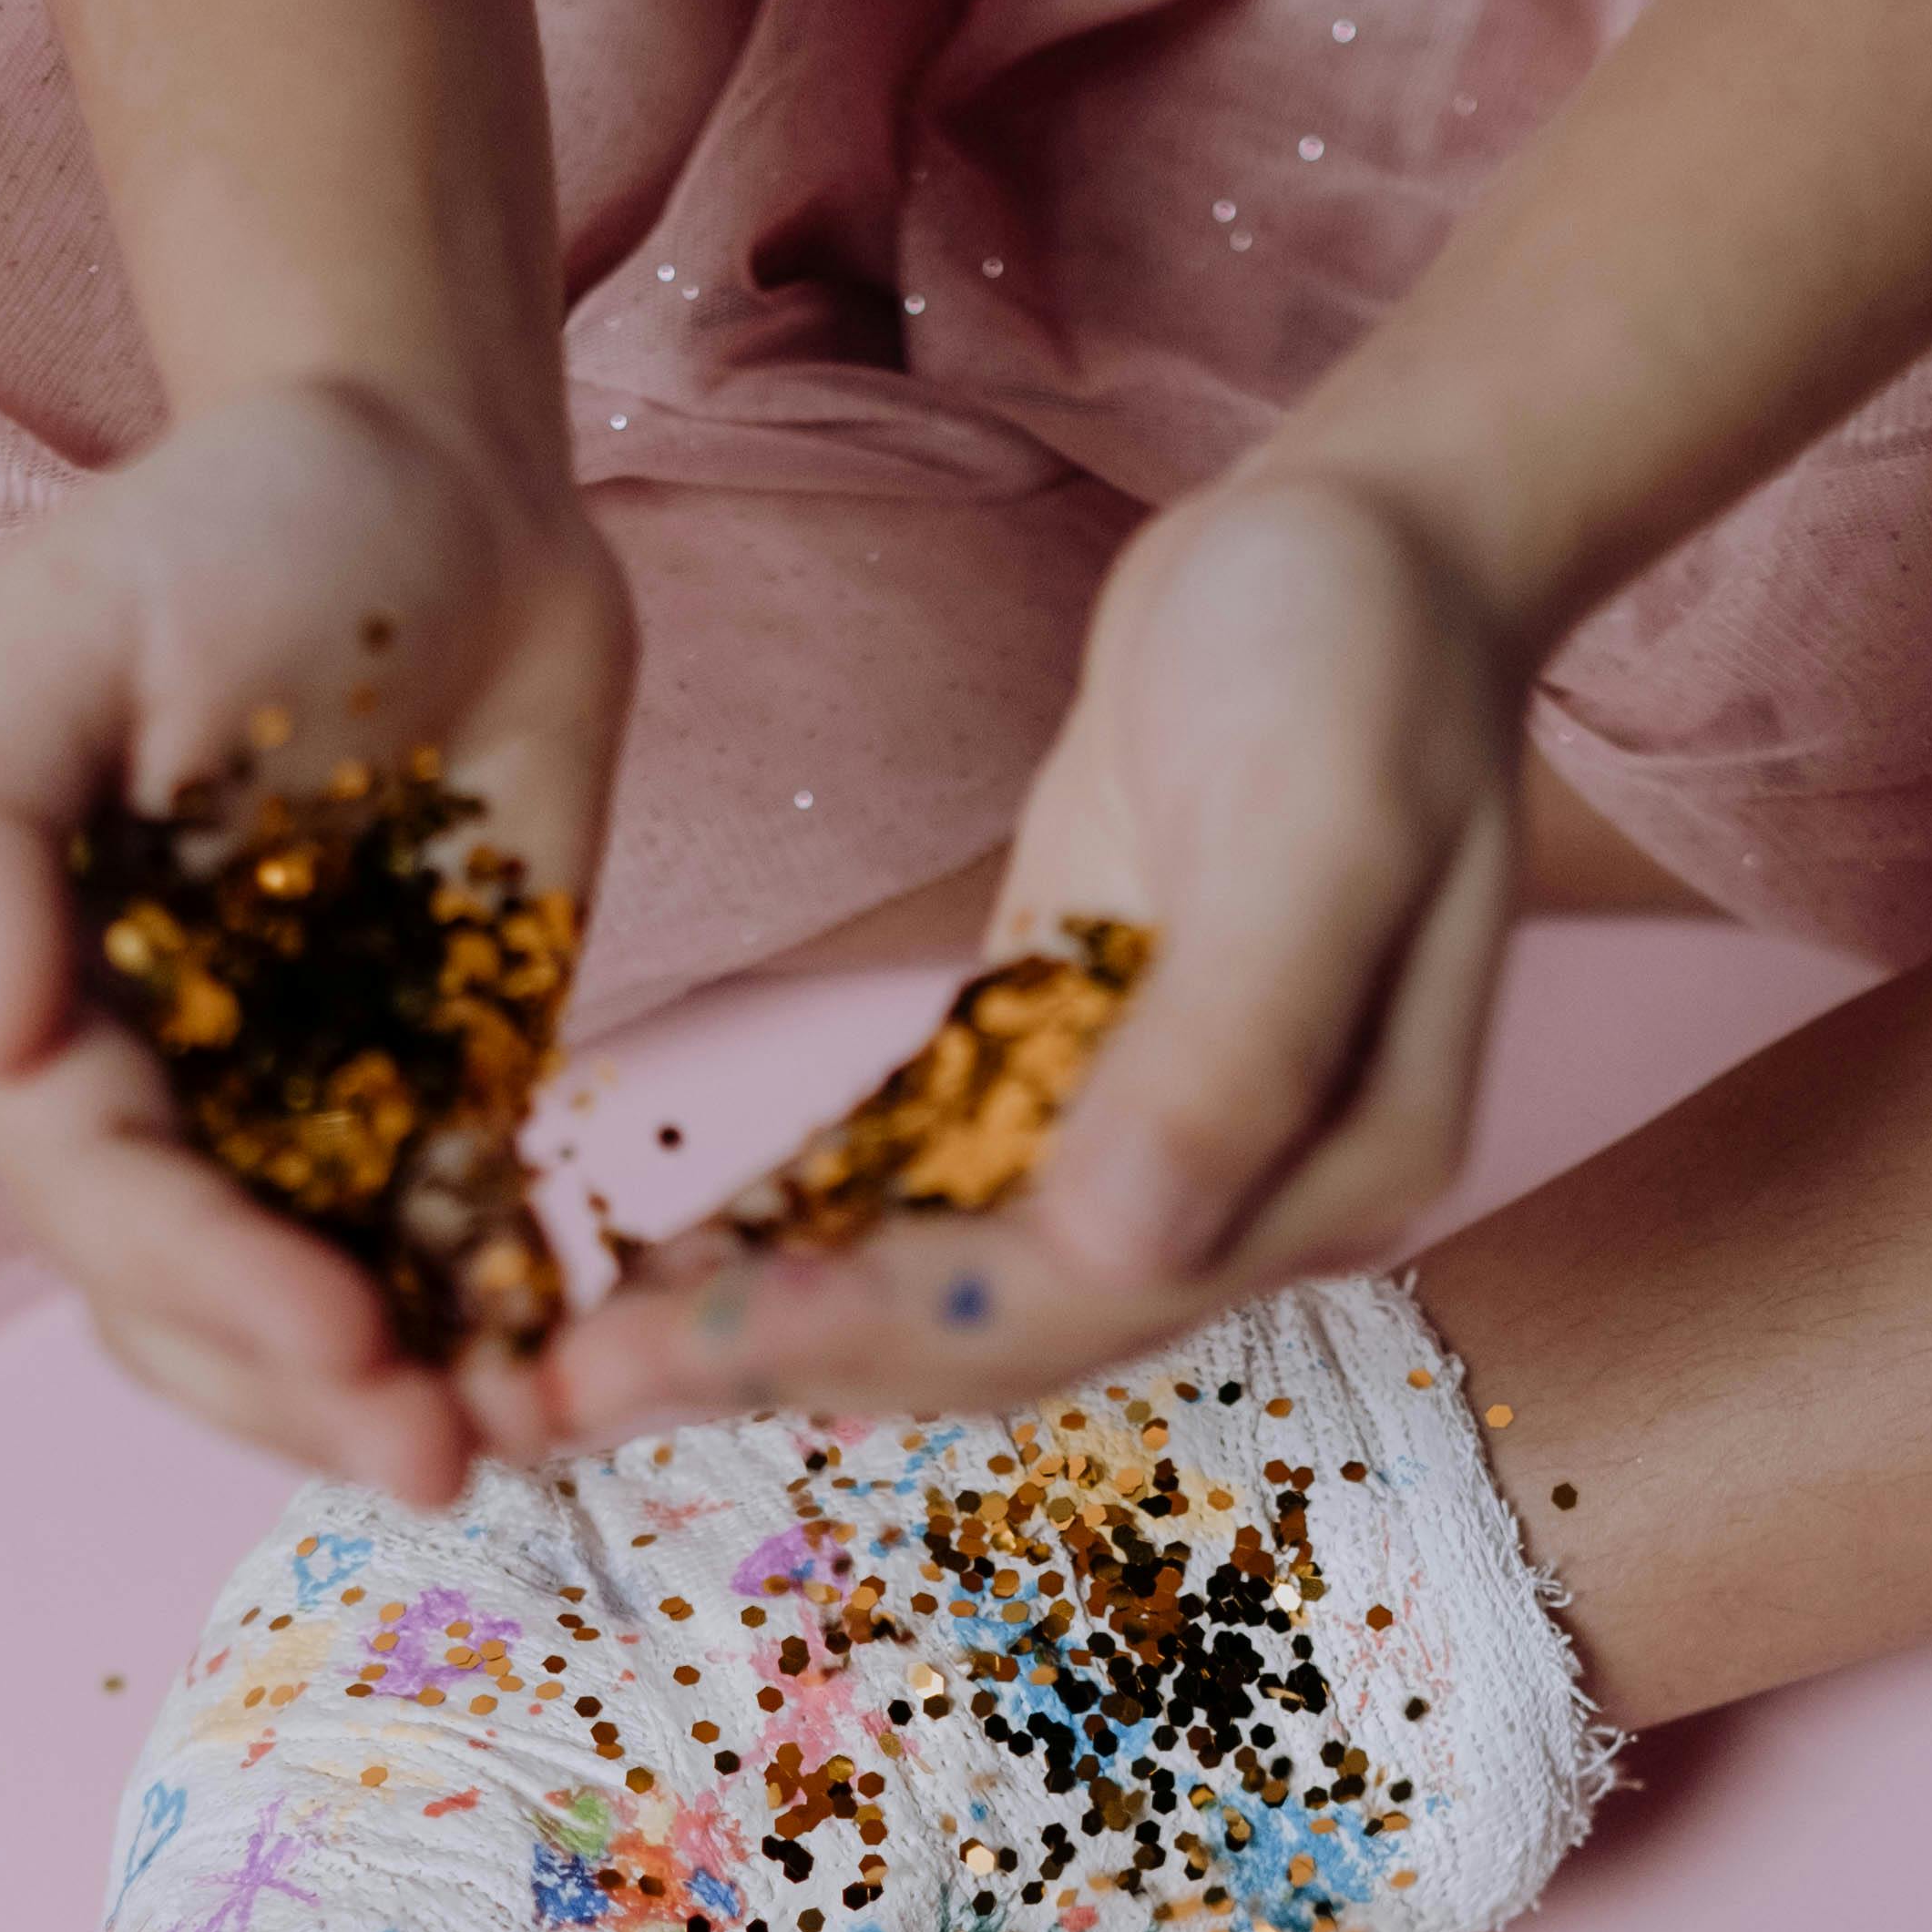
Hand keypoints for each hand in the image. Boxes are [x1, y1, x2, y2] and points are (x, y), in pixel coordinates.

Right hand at [0, 380, 630, 1501]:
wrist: (442, 490)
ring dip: (392, 1406)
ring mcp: (291, 1112)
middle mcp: (147, 1087)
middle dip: (302, 1390)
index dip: (205, 1278)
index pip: (95, 1188)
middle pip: (188, 1301)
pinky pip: (451, 1263)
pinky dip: (499, 1338)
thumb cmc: (224, 531)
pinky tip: (580, 1384)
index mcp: (30, 999)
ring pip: (305, 1324)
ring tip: (508, 1454)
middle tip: (435, 1456)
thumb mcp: (56, 632)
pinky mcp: (434, 1107)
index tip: (336, 1330)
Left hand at [523, 469, 1524, 1446]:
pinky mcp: (1075, 1071)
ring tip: (569, 1358)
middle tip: (556, 1392)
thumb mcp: (1319, 821)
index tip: (683, 1350)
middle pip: (988, 1324)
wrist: (1374, 540)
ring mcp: (1164, 1145)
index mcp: (1341, 1168)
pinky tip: (662, 1259)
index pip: (1076, 1298)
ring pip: (939, 1280)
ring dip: (763, 1324)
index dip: (873, 1330)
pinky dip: (801, 1230)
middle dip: (773, 1357)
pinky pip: (922, 1185)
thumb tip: (1131, 1246)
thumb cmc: (1360, 646)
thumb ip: (1238, 1039)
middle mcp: (1256, 1198)